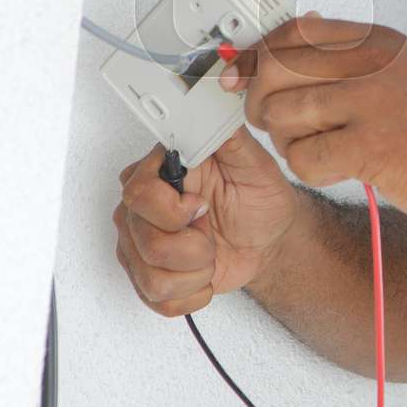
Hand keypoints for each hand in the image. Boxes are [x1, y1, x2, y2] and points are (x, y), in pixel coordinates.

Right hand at [114, 126, 299, 316]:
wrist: (268, 240)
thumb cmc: (259, 200)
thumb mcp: (256, 165)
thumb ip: (229, 137)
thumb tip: (214, 108)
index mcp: (161, 174)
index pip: (139, 192)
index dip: (175, 210)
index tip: (203, 206)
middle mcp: (140, 209)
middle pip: (144, 240)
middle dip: (194, 245)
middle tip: (212, 229)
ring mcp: (138, 244)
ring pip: (151, 275)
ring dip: (197, 270)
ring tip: (211, 251)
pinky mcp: (145, 276)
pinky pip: (156, 298)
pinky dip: (192, 293)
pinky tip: (204, 274)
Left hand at [221, 14, 406, 227]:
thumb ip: (364, 52)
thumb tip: (308, 28)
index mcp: (380, 42)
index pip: (294, 29)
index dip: (260, 52)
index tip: (247, 73)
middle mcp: (371, 65)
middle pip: (276, 67)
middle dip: (262, 101)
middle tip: (279, 122)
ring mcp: (371, 105)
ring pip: (280, 114)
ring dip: (287, 140)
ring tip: (317, 150)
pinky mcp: (371, 150)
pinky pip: (303, 158)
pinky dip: (310, 170)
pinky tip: (340, 170)